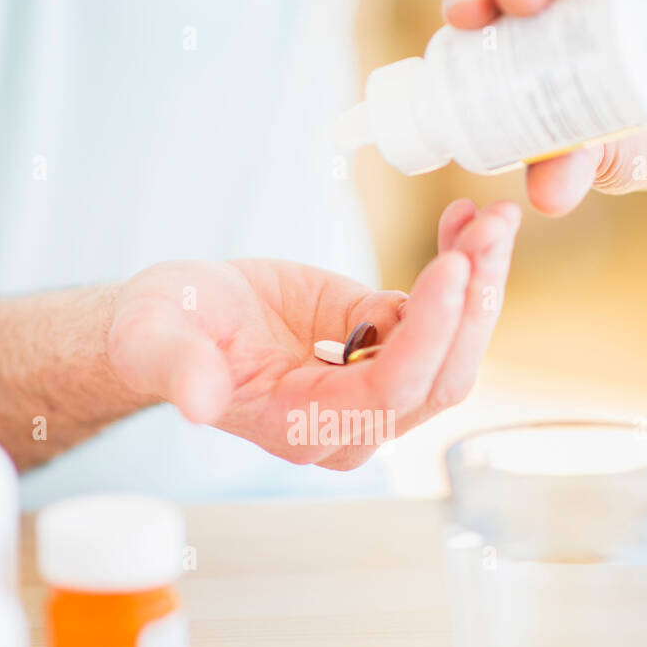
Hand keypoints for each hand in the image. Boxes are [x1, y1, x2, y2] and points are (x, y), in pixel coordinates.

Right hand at [107, 200, 519, 469]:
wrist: (174, 319)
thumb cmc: (160, 332)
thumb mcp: (154, 340)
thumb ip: (178, 369)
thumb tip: (197, 403)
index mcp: (300, 427)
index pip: (386, 394)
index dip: (426, 336)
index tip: (452, 268)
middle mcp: (351, 425)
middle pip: (438, 381)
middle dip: (471, 307)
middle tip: (492, 231)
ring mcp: (376, 390)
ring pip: (453, 352)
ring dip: (479, 284)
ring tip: (489, 219)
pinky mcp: (386, 348)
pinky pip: (441, 320)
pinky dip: (461, 270)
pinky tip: (462, 221)